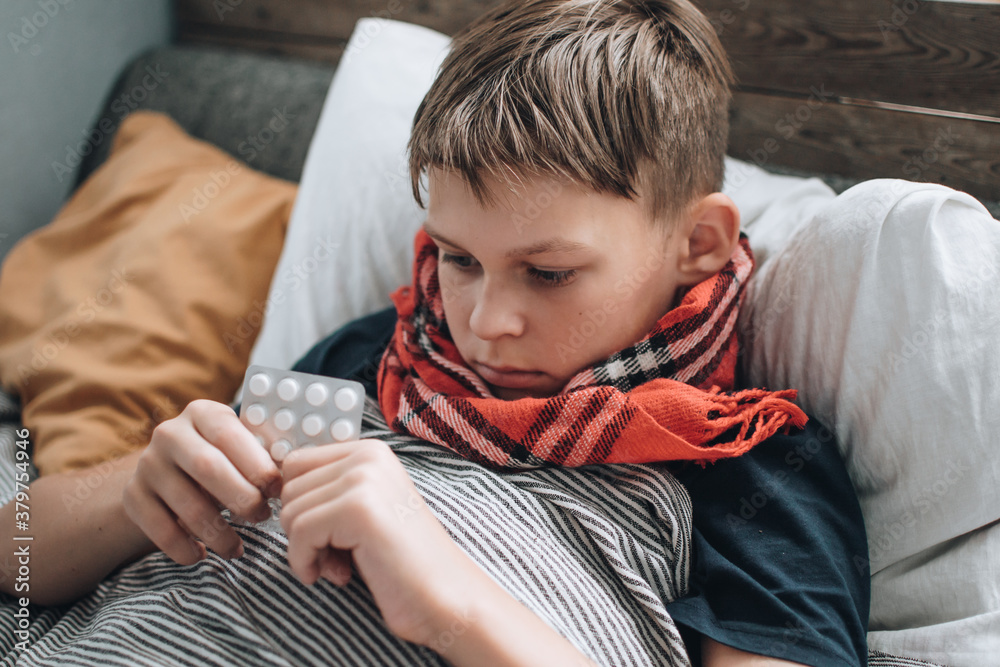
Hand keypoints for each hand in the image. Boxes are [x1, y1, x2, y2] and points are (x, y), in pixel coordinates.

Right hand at [123, 399, 281, 564]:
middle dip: (242, 499)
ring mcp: (147, 465)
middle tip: (262, 517)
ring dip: (219, 533)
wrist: (166, 470)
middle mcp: (170, 434)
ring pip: (187, 505)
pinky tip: (202, 555)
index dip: (257, 465)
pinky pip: (160, 530)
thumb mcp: (241, 444)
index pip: (230, 435)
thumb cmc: (222, 457)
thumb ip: (266, 453)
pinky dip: (184, 549)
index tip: (277, 490)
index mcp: (203, 413)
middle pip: (208, 468)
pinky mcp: (133, 496)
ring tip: (237, 548)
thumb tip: (297, 473)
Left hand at [280, 439, 464, 644]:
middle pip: (289, 487)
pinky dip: (305, 563)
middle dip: (302, 528)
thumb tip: (271, 486)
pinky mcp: (358, 509)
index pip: (295, 463)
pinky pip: (299, 533)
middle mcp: (368, 456)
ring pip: (290, 511)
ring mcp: (364, 479)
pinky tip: (336, 576)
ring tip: (341, 565)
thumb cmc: (400, 561)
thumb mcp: (363, 510)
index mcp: (370, 451)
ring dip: (306, 549)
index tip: (327, 533)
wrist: (445, 596)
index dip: (301, 504)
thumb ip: (328, 490)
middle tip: (335, 554)